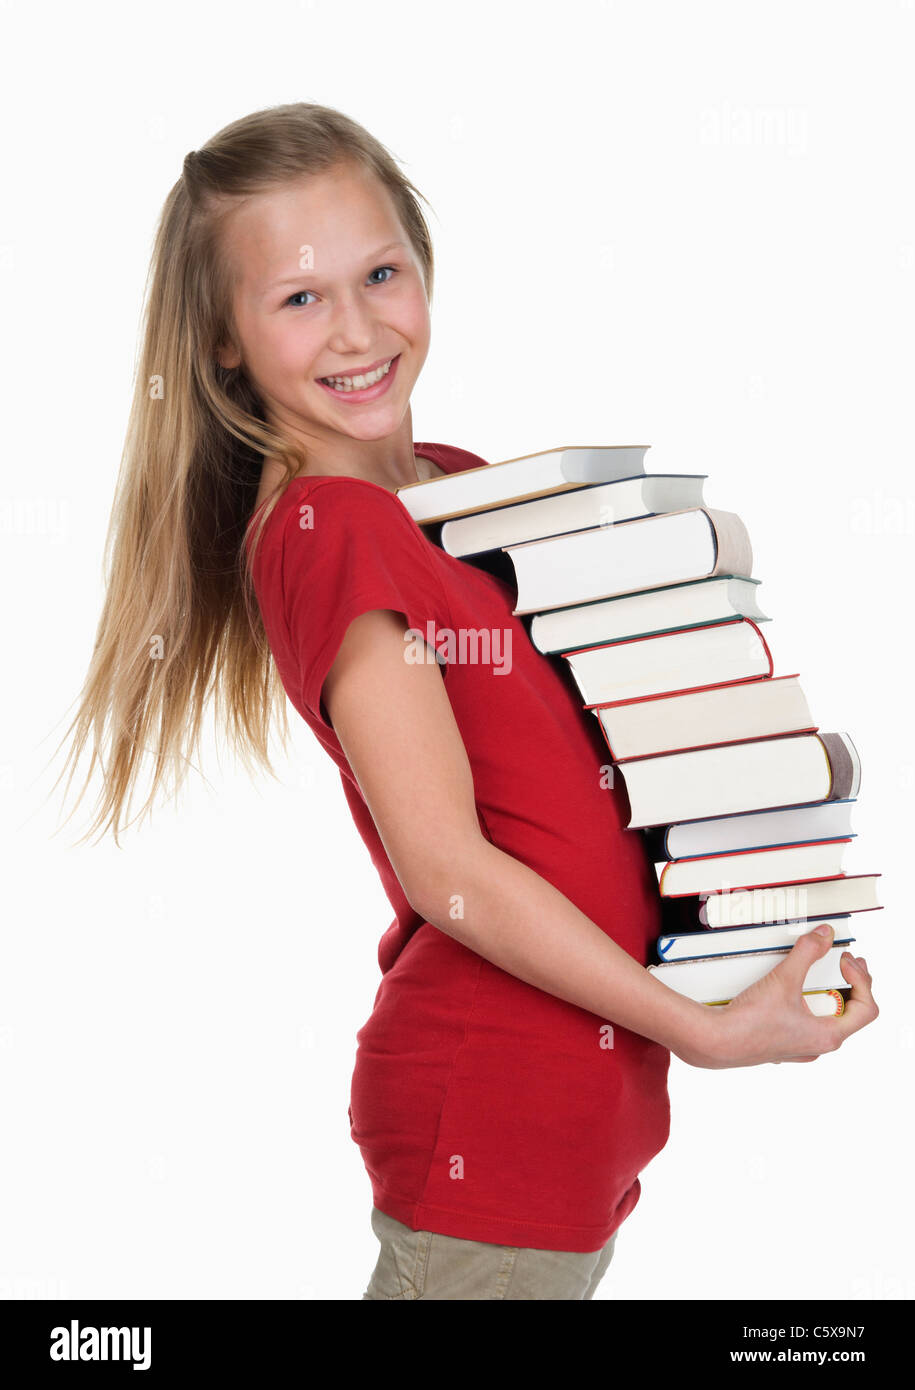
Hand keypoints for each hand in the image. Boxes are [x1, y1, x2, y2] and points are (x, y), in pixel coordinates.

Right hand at [689, 921, 877, 1069]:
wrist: (716, 1041)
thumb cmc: (748, 1023)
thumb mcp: (784, 979)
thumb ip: (808, 953)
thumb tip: (824, 937)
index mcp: (827, 1036)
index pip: (866, 1008)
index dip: (862, 980)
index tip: (845, 962)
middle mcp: (816, 1045)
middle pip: (849, 1013)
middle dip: (848, 984)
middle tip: (842, 963)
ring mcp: (799, 1046)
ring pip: (826, 1019)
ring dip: (826, 994)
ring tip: (815, 976)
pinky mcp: (782, 1043)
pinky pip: (804, 1023)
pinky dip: (805, 1004)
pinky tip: (791, 994)